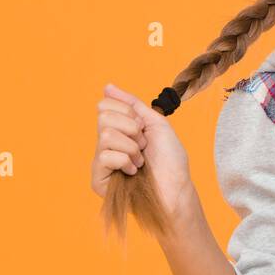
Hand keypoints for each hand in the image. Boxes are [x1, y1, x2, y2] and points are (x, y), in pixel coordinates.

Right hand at [90, 82, 194, 222]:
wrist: (176, 187)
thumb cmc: (170, 159)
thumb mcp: (155, 123)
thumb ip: (131, 103)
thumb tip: (107, 86)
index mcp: (118, 129)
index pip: (104, 105)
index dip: (128, 113)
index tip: (143, 128)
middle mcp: (106, 143)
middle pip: (103, 117)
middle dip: (131, 129)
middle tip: (143, 145)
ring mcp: (101, 161)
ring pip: (105, 135)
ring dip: (131, 147)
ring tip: (140, 161)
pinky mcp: (98, 179)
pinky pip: (105, 155)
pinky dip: (125, 161)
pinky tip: (132, 172)